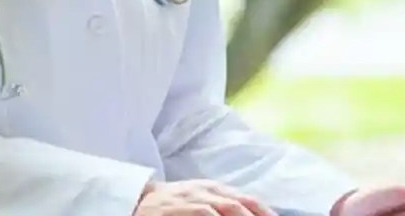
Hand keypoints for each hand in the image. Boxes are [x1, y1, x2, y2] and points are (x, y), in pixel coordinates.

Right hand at [133, 180, 276, 215]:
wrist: (139, 200)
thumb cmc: (175, 205)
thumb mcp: (202, 200)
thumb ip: (223, 206)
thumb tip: (253, 213)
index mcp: (217, 190)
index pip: (249, 200)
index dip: (265, 213)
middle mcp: (207, 191)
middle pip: (240, 206)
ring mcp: (192, 198)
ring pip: (226, 208)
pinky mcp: (177, 208)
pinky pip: (203, 214)